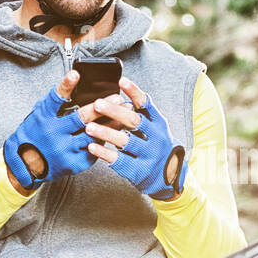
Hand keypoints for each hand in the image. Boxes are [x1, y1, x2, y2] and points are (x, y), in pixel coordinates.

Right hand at [3, 71, 120, 190]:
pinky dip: (105, 139)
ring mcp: (64, 149)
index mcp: (44, 118)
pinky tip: (116, 131)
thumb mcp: (39, 115)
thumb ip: (55, 103)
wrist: (27, 165)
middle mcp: (54, 133)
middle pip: (81, 117)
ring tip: (123, 113)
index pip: (55, 98)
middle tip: (117, 97)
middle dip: (101, 106)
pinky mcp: (74, 163)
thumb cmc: (35, 135)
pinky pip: (94, 149)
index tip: (76, 74)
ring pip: (93, 134)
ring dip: (110, 123)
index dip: (66, 85)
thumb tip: (74, 84)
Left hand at [83, 78, 186, 200]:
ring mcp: (148, 155)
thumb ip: (140, 114)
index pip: (147, 104)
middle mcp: (156, 138)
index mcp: (158, 123)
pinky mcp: (139, 170)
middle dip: (115, 112)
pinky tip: (91, 147)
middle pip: (134, 121)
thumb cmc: (155, 146)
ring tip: (89, 127)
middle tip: (97, 104)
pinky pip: (119, 160)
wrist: (168, 177)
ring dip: (105, 133)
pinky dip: (104, 153)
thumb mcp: (155, 128)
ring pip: (125, 141)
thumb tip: (119, 94)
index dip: (134, 92)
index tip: (121, 81)